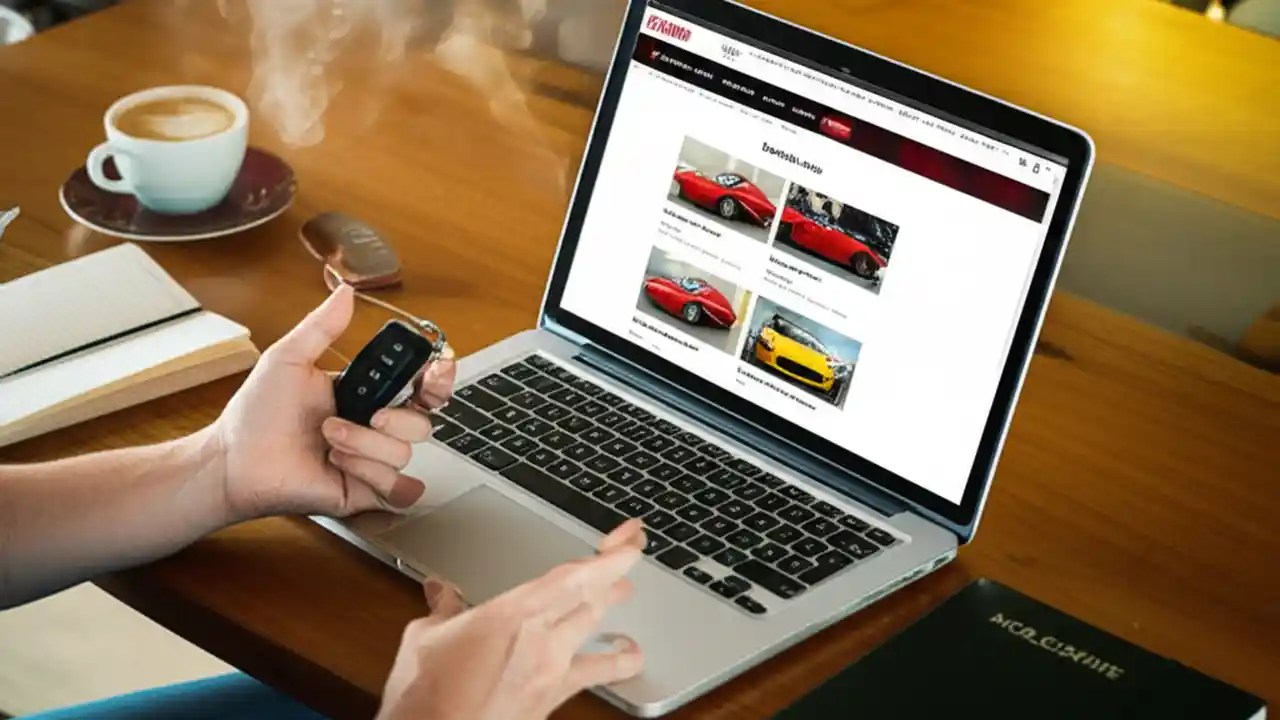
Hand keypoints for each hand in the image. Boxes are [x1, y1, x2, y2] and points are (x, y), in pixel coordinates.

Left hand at [214, 284, 456, 521]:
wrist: (237, 461)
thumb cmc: (257, 414)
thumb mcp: (288, 358)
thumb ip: (321, 325)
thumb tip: (345, 292)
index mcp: (366, 395)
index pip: (420, 387)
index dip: (439, 379)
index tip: (437, 369)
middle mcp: (374, 429)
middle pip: (423, 422)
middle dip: (397, 417)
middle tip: (370, 414)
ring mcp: (372, 461)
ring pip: (404, 452)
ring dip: (365, 444)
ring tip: (329, 440)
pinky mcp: (366, 491)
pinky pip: (398, 487)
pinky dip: (371, 473)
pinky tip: (340, 464)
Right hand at [377, 520, 646, 719]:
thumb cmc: (425, 695)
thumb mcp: (425, 639)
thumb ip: (442, 609)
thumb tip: (439, 590)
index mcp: (513, 614)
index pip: (578, 576)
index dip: (613, 555)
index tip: (631, 536)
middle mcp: (542, 639)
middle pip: (595, 596)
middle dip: (614, 571)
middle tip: (623, 552)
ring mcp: (553, 670)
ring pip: (599, 627)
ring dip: (612, 604)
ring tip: (624, 590)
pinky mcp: (554, 697)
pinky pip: (599, 674)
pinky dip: (620, 661)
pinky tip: (631, 655)